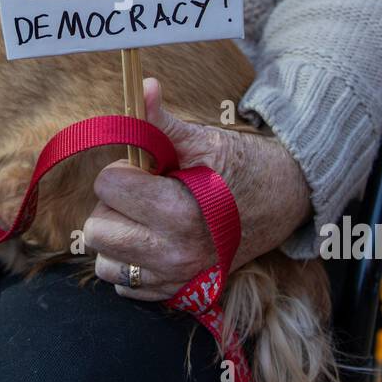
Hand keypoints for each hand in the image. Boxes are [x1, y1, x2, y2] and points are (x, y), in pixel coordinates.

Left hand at [85, 77, 311, 300]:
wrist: (284, 202)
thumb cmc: (242, 167)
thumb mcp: (203, 140)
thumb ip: (162, 121)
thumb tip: (142, 87)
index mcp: (177, 213)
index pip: (107, 187)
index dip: (123, 171)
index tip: (148, 171)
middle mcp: (173, 254)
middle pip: (97, 229)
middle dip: (115, 206)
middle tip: (146, 195)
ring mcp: (174, 280)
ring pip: (105, 262)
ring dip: (118, 238)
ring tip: (147, 220)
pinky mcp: (175, 294)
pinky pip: (124, 285)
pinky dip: (131, 263)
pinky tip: (153, 242)